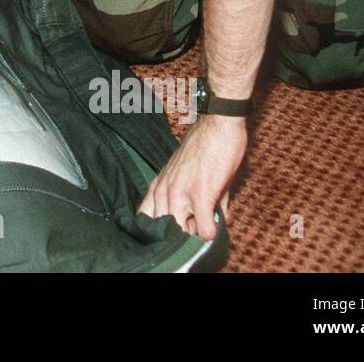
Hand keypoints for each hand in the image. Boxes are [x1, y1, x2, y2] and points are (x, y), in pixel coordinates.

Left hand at [139, 113, 245, 240]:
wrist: (217, 123)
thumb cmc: (205, 147)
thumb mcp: (192, 176)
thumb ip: (197, 203)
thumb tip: (210, 229)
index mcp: (158, 186)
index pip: (147, 220)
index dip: (161, 234)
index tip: (174, 238)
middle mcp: (164, 191)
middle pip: (163, 232)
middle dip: (179, 240)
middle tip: (193, 239)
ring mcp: (181, 194)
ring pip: (180, 233)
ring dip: (194, 238)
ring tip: (204, 235)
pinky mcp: (201, 194)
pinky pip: (203, 227)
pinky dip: (210, 234)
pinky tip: (215, 232)